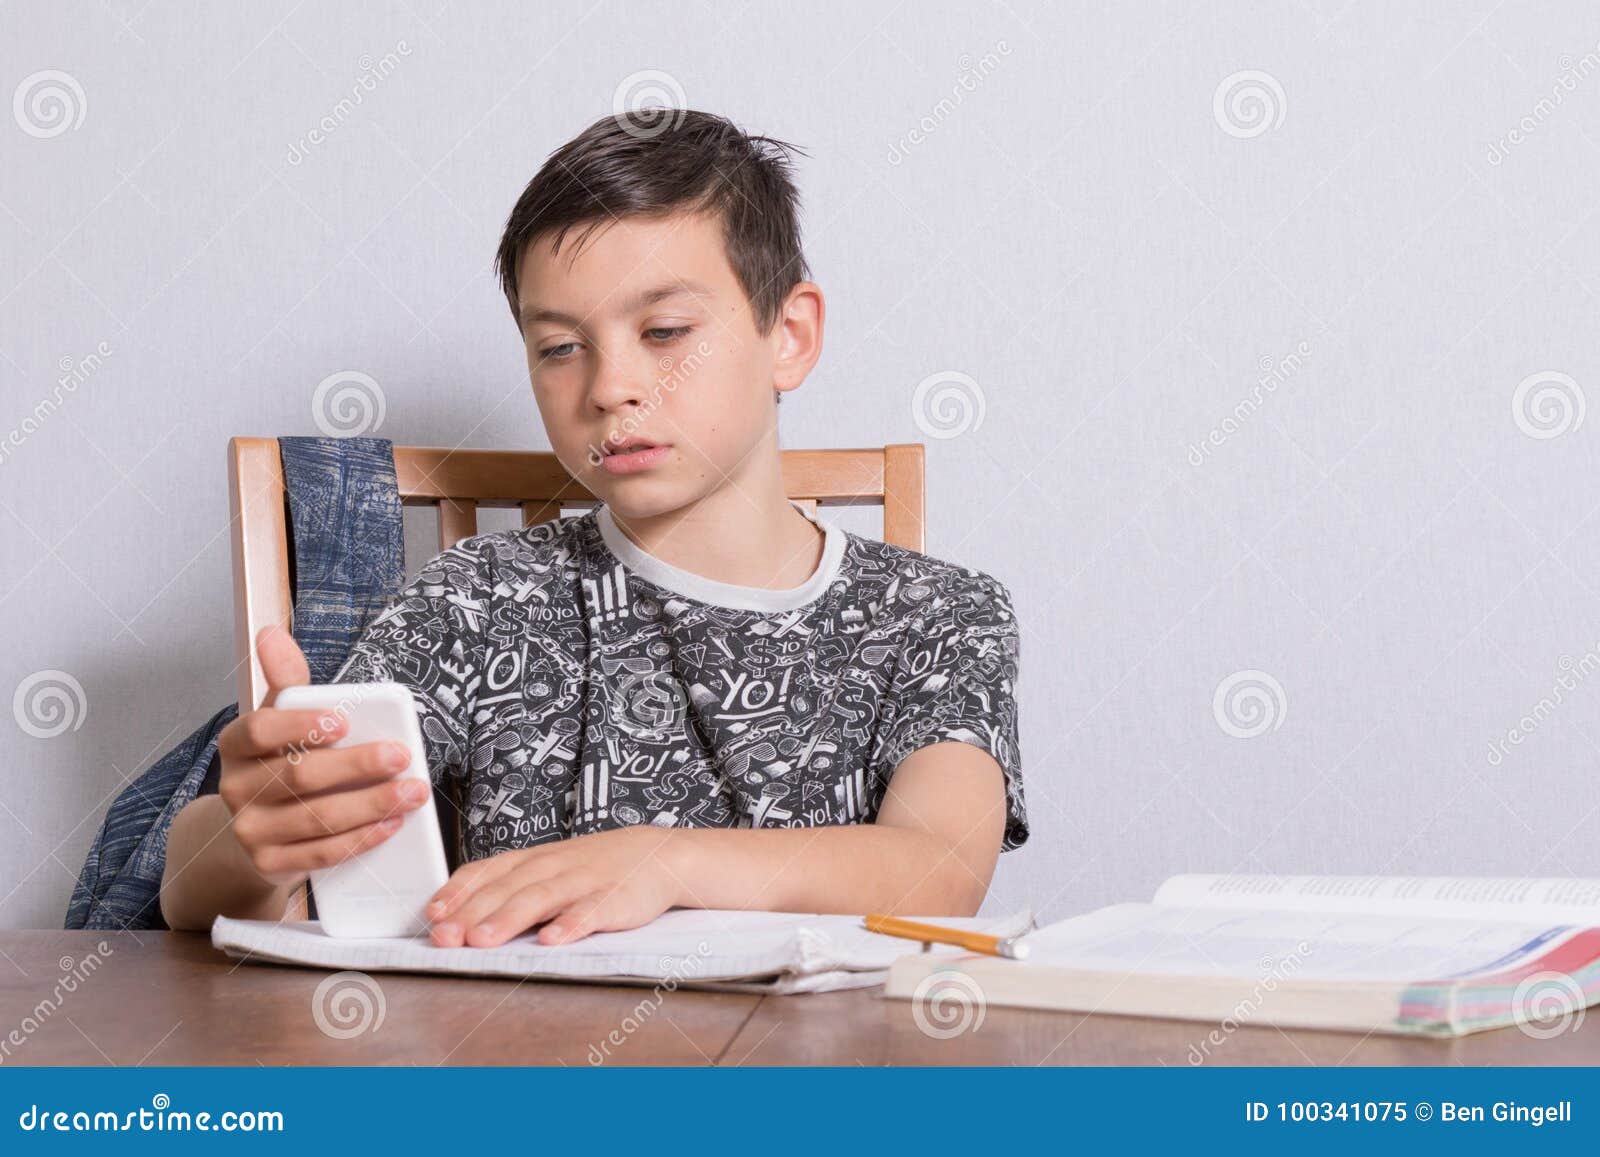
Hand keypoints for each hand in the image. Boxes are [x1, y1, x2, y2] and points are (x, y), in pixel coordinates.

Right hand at [214, 625, 430, 888]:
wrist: (254, 832)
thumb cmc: (279, 763)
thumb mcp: (280, 720)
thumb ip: (286, 682)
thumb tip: (271, 634)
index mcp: (235, 746)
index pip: (259, 730)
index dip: (300, 725)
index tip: (342, 721)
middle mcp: (235, 789)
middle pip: (300, 776)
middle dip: (357, 766)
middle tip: (402, 756)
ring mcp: (249, 831)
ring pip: (317, 818)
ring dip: (372, 805)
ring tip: (413, 791)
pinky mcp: (270, 866)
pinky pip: (322, 854)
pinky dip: (362, 839)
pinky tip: (393, 824)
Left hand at [425, 826, 681, 947]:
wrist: (658, 854)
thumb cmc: (593, 868)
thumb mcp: (549, 869)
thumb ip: (511, 889)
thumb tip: (459, 920)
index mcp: (534, 859)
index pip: (488, 871)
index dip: (459, 892)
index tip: (432, 915)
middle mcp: (554, 866)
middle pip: (508, 888)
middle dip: (473, 913)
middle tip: (446, 937)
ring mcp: (584, 881)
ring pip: (541, 897)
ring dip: (508, 919)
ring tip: (482, 941)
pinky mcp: (615, 898)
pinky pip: (591, 910)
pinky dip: (571, 923)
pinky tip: (553, 940)